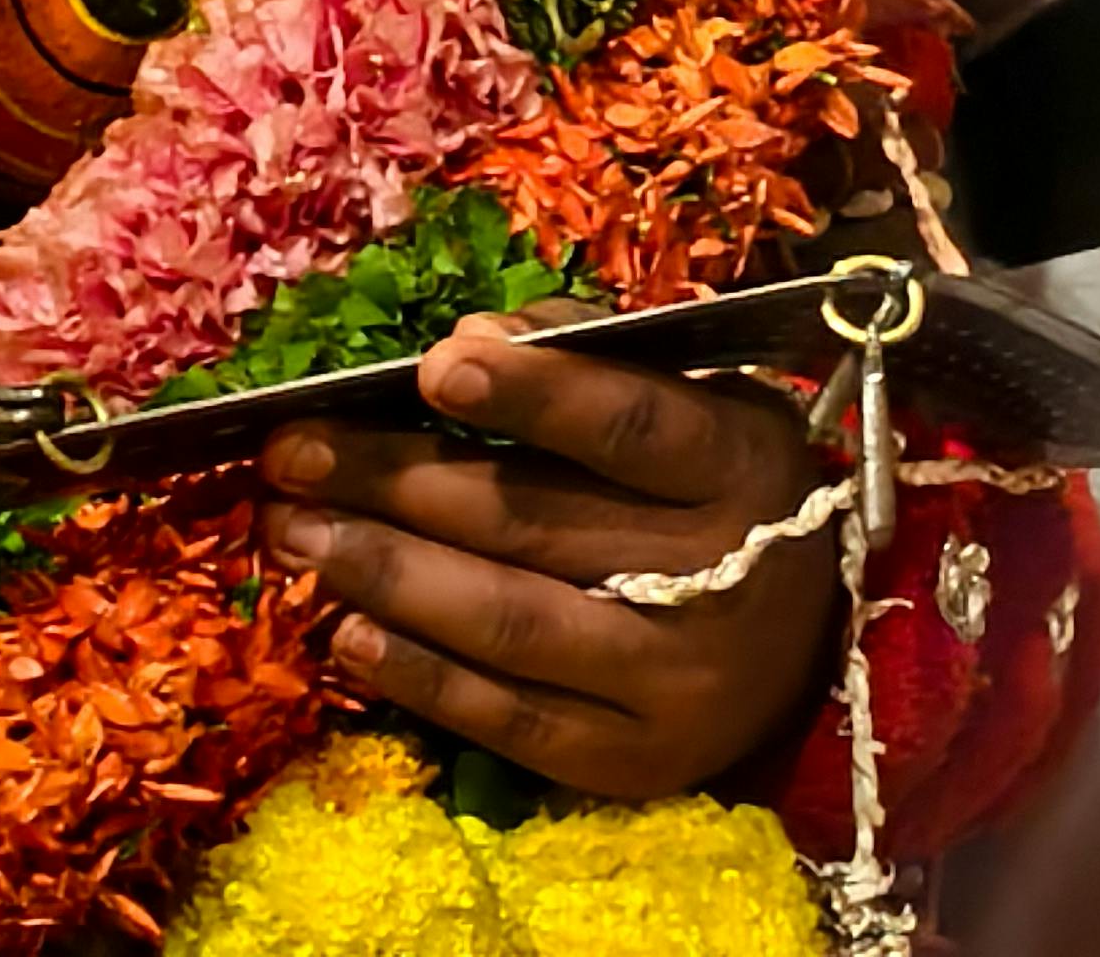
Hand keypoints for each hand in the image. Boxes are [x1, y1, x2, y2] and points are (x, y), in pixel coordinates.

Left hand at [258, 317, 840, 797]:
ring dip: (384, 573)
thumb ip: (581, 352)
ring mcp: (674, 685)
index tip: (428, 367)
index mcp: (736, 464)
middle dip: (396, 482)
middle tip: (291, 452)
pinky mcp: (631, 762)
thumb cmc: (714, 480)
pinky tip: (346, 631)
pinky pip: (509, 720)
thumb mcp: (684, 391)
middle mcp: (718, 582)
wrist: (809, 639)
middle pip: (535, 525)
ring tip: (290, 530)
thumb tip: (470, 338)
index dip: (531, 394)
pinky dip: (418, 676)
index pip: (629, 426)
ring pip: (509, 624)